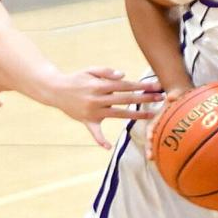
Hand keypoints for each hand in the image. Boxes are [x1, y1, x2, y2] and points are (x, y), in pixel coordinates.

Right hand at [43, 67, 160, 148]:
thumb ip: (107, 72)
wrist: (55, 90)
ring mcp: (93, 111)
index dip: (142, 86)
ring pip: (118, 114)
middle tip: (161, 98)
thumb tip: (124, 76)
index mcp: (100, 85)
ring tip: (150, 115)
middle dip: (144, 98)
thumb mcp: (90, 70)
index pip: (126, 85)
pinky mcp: (87, 121)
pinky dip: (100, 140)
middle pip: (126, 99)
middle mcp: (98, 99)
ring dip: (135, 115)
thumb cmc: (77, 79)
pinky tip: (108, 147)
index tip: (156, 86)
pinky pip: (94, 133)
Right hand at [141, 87, 192, 158]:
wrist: (182, 98)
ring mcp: (163, 130)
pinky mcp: (170, 135)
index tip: (150, 137)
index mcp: (159, 116)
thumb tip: (172, 97)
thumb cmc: (178, 98)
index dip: (151, 131)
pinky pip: (165, 145)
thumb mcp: (175, 95)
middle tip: (150, 156)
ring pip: (157, 143)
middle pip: (152, 137)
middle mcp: (159, 125)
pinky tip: (165, 161)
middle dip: (150, 146)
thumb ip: (174, 96)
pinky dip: (164, 152)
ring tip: (153, 160)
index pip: (152, 125)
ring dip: (154, 151)